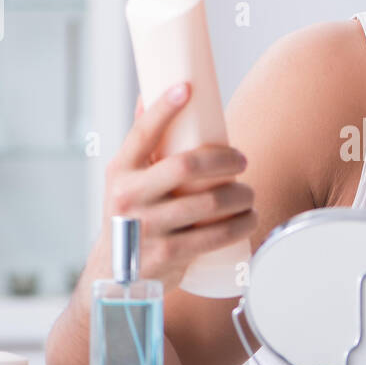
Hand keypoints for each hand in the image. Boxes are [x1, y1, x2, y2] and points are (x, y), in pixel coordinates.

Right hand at [87, 84, 256, 292]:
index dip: (164, 107)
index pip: (142, 133)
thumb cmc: (130, 218)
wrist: (115, 277)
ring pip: (209, 203)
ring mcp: (147, 228)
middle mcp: (128, 197)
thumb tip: (150, 92)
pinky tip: (250, 218)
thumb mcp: (125, 181)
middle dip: (225, 160)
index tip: (187, 87)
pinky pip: (215, 236)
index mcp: (119, 172)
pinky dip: (240, 225)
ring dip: (241, 195)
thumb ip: (142, 144)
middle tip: (242, 161)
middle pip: (186, 165)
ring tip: (248, 194)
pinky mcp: (168, 255)